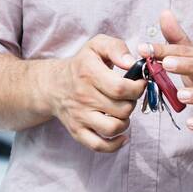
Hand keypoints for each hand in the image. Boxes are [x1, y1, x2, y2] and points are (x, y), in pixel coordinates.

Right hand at [46, 34, 146, 152]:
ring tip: (122, 111)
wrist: (53, 85)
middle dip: (132, 103)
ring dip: (125, 121)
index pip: (121, 88)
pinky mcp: (77, 131)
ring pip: (113, 128)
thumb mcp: (97, 46)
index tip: (139, 84)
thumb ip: (116, 48)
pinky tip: (122, 135)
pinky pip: (98, 145)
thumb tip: (132, 63)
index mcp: (88, 73)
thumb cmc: (82, 65)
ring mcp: (79, 116)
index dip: (138, 88)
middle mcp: (82, 96)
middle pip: (122, 109)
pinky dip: (114, 144)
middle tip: (128, 97)